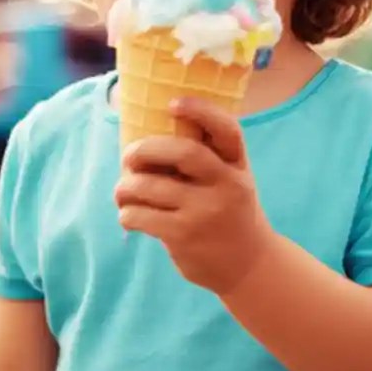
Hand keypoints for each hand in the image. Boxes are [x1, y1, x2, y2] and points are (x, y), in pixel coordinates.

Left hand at [114, 97, 275, 294]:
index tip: (172, 104)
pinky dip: (127, 213)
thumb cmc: (230, 212)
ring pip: (151, 186)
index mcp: (237, 165)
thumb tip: (150, 135)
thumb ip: (207, 158)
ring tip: (122, 191)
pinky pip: (142, 216)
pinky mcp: (184, 236)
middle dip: (146, 148)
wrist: (249, 266)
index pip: (227, 130)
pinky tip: (129, 214)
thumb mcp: (232, 180)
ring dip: (126, 186)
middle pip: (184, 152)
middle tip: (128, 155)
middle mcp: (227, 185)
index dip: (201, 111)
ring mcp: (206, 211)